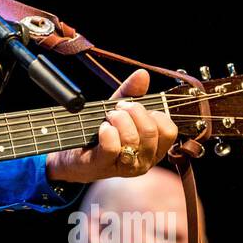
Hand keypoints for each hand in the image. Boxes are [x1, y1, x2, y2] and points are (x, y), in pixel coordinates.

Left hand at [45, 69, 178, 184]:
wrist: (73, 154)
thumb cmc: (102, 132)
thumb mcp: (119, 110)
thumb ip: (132, 92)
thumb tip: (142, 74)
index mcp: (155, 148)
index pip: (169, 130)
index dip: (152, 113)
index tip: (135, 108)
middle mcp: (145, 160)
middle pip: (150, 132)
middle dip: (133, 112)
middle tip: (117, 110)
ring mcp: (125, 167)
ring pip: (132, 139)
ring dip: (118, 120)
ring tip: (108, 118)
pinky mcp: (104, 166)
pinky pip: (112, 146)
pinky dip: (106, 131)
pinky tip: (101, 129)